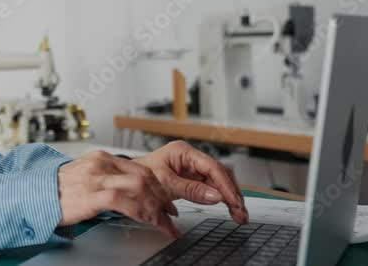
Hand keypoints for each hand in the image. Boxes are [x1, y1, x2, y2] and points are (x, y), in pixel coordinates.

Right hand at [57, 150, 181, 238]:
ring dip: (155, 207)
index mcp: (100, 158)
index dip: (158, 186)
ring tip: (161, 222)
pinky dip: (142, 213)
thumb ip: (104, 177)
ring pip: (139, 188)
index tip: (165, 201)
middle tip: (169, 214)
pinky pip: (125, 202)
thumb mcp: (83, 176)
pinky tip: (147, 222)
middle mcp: (100, 165)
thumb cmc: (56, 190)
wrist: (34, 195)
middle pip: (144, 177)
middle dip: (161, 198)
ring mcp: (96, 179)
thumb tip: (128, 191)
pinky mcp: (91, 196)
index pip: (139, 168)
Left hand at [133, 140, 248, 224]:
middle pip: (219, 174)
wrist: (127, 180)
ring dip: (229, 198)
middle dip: (232, 193)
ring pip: (218, 181)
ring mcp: (192, 168)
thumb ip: (191, 190)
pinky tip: (229, 209)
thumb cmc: (140, 175)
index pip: (212, 167)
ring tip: (238, 215)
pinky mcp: (191, 178)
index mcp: (184, 152)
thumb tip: (215, 196)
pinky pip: (210, 188)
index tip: (234, 202)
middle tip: (241, 213)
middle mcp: (190, 158)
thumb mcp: (165, 184)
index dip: (226, 186)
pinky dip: (219, 199)